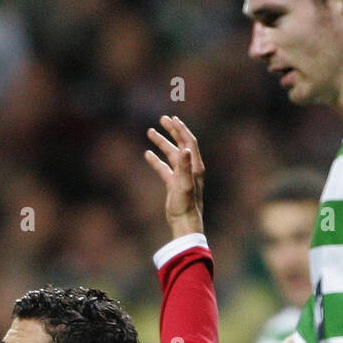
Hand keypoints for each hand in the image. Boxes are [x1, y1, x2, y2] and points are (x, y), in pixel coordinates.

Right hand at [145, 115, 203, 238]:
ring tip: (150, 132)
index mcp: (195, 166)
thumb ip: (185, 166)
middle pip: (181, 144)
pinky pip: (164, 168)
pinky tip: (147, 154)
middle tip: (162, 119)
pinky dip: (156, 160)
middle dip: (172, 131)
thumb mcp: (185, 185)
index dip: (181, 129)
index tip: (172, 119)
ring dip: (161, 143)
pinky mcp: (173, 184)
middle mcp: (189, 169)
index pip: (189, 142)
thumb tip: (185, 148)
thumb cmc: (186, 205)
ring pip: (170, 155)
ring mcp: (181, 176)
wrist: (184, 223)